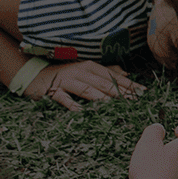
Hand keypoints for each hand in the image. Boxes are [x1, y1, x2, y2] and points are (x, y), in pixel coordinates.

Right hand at [28, 60, 143, 110]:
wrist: (33, 74)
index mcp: (90, 67)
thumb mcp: (86, 70)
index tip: (144, 92)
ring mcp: (66, 81)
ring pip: (87, 89)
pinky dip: (72, 104)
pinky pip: (64, 99)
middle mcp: (80, 72)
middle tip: (135, 100)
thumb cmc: (64, 74)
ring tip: (115, 105)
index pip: (113, 76)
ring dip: (102, 97)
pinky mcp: (53, 91)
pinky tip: (81, 111)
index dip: (129, 84)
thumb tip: (126, 74)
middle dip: (121, 92)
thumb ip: (105, 72)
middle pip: (104, 83)